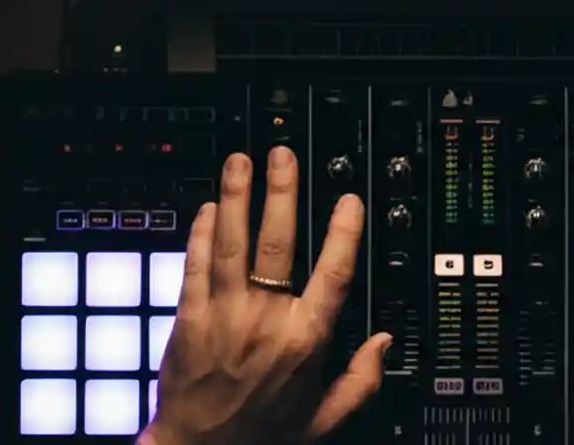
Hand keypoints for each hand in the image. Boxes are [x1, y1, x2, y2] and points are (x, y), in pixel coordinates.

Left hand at [140, 148, 391, 444]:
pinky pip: (196, 266)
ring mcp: (224, 316)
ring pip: (232, 245)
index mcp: (305, 341)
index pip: (332, 273)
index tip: (347, 199)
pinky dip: (202, 234)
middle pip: (277, 244)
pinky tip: (208, 207)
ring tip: (240, 162)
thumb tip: (384, 343)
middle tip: (283, 156)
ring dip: (236, 198)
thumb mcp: (323, 419)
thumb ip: (360, 381)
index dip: (342, 232)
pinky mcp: (189, 319)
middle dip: (280, 193)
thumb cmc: (261, 437)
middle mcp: (266, 321)